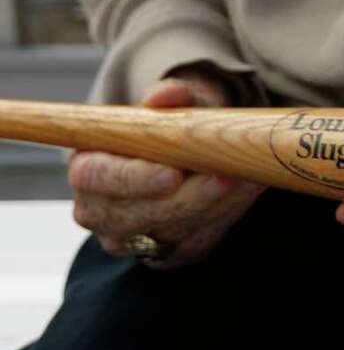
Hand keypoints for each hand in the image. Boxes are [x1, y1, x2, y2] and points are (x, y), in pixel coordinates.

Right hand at [68, 70, 264, 269]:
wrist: (183, 150)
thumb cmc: (168, 124)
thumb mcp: (171, 102)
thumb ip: (169, 96)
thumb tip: (168, 93)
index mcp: (88, 169)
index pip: (98, 179)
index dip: (134, 180)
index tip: (172, 174)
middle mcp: (101, 212)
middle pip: (137, 216)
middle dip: (187, 198)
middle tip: (226, 176)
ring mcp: (131, 239)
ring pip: (172, 233)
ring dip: (215, 207)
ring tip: (249, 177)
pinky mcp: (165, 255)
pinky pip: (197, 243)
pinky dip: (226, 216)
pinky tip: (249, 189)